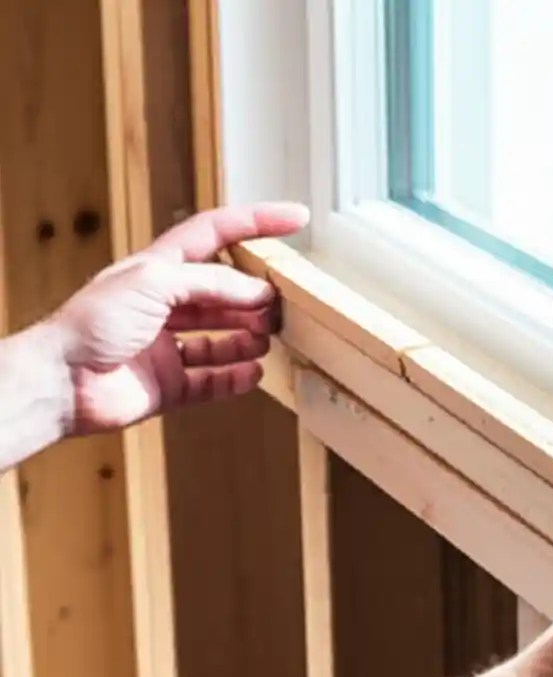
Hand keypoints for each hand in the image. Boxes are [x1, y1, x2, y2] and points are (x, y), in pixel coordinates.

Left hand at [47, 202, 309, 433]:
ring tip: (266, 337)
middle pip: (224, 291)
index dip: (256, 222)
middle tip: (280, 303)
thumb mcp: (154, 282)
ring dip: (248, 336)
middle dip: (256, 295)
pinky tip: (252, 373)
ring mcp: (166, 345)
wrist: (60, 382)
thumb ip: (211, 283)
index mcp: (158, 269)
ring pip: (222, 336)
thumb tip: (257, 292)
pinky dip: (234, 377)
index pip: (216, 233)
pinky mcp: (167, 384)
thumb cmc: (91, 324)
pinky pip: (211, 379)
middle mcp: (164, 305)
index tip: (295, 219)